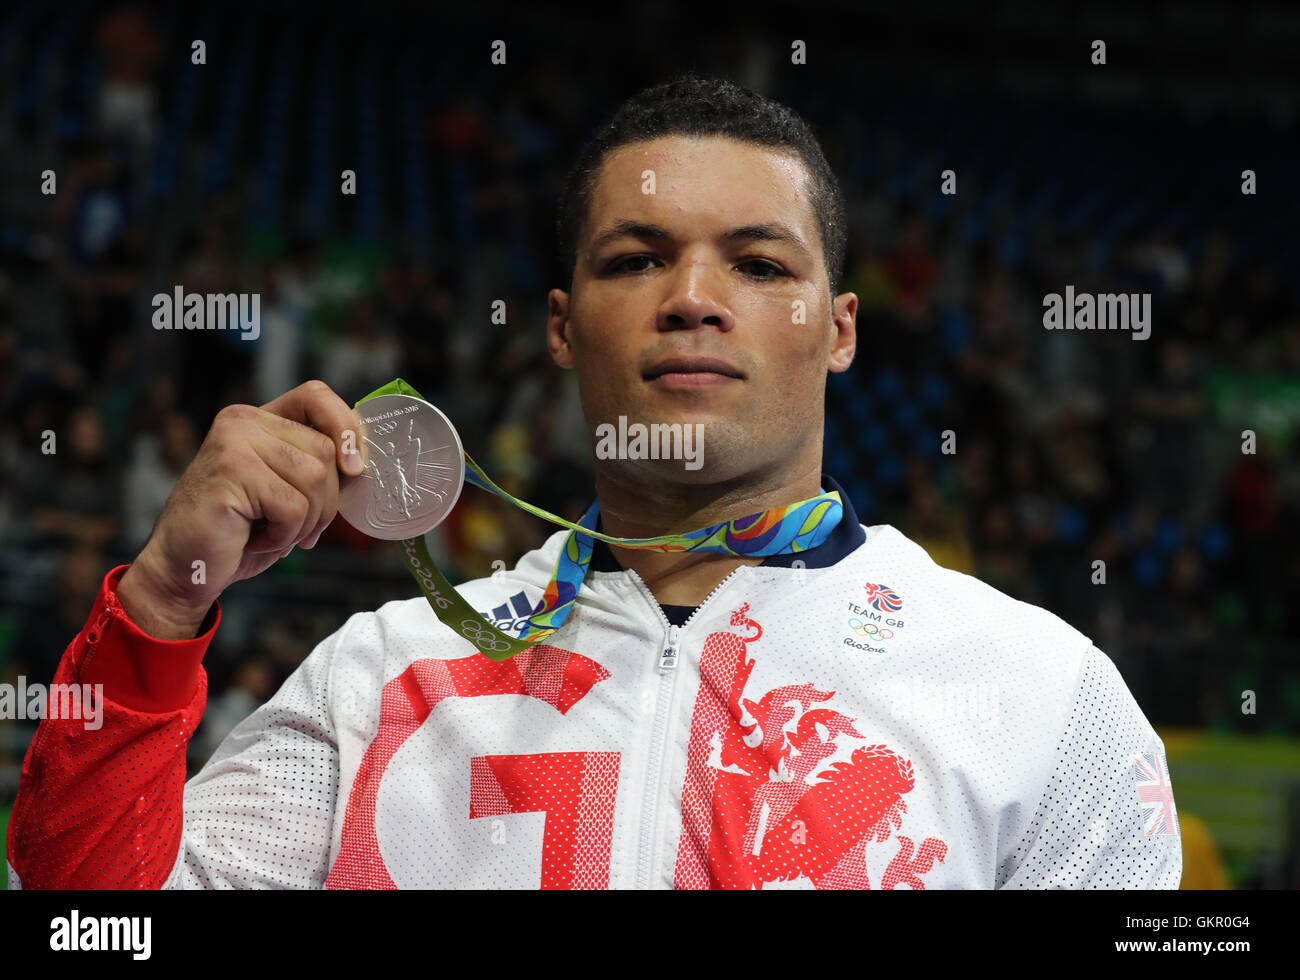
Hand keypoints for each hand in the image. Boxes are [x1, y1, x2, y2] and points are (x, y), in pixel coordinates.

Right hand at [117, 380, 364, 638]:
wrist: (184, 568)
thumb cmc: (239, 533)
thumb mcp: (286, 491)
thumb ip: (315, 467)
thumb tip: (362, 461)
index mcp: (259, 419)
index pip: (316, 396)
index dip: (346, 428)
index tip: (354, 469)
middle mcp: (244, 421)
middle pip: (326, 451)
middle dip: (324, 502)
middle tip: (293, 527)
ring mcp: (234, 442)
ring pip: (316, 479)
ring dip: (304, 522)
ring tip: (270, 532)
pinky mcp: (231, 471)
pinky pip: (293, 506)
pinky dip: (285, 534)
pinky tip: (253, 538)